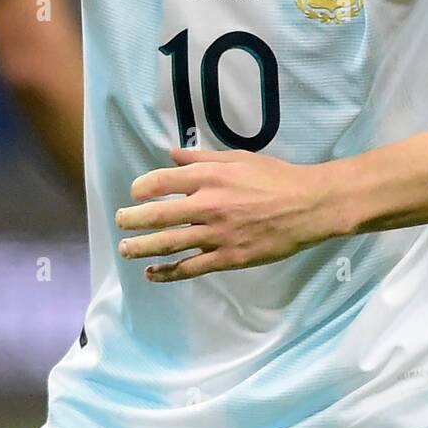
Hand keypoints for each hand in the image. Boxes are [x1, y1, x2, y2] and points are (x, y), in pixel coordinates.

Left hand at [116, 147, 338, 281]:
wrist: (308, 206)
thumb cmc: (274, 177)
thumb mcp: (238, 158)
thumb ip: (201, 158)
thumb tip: (170, 154)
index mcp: (210, 177)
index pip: (162, 182)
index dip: (142, 188)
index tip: (134, 193)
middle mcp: (208, 205)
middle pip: (159, 215)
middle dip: (132, 220)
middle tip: (119, 222)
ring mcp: (217, 234)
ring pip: (170, 244)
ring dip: (142, 247)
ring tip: (124, 249)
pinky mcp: (229, 257)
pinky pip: (191, 267)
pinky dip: (168, 272)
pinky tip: (152, 273)